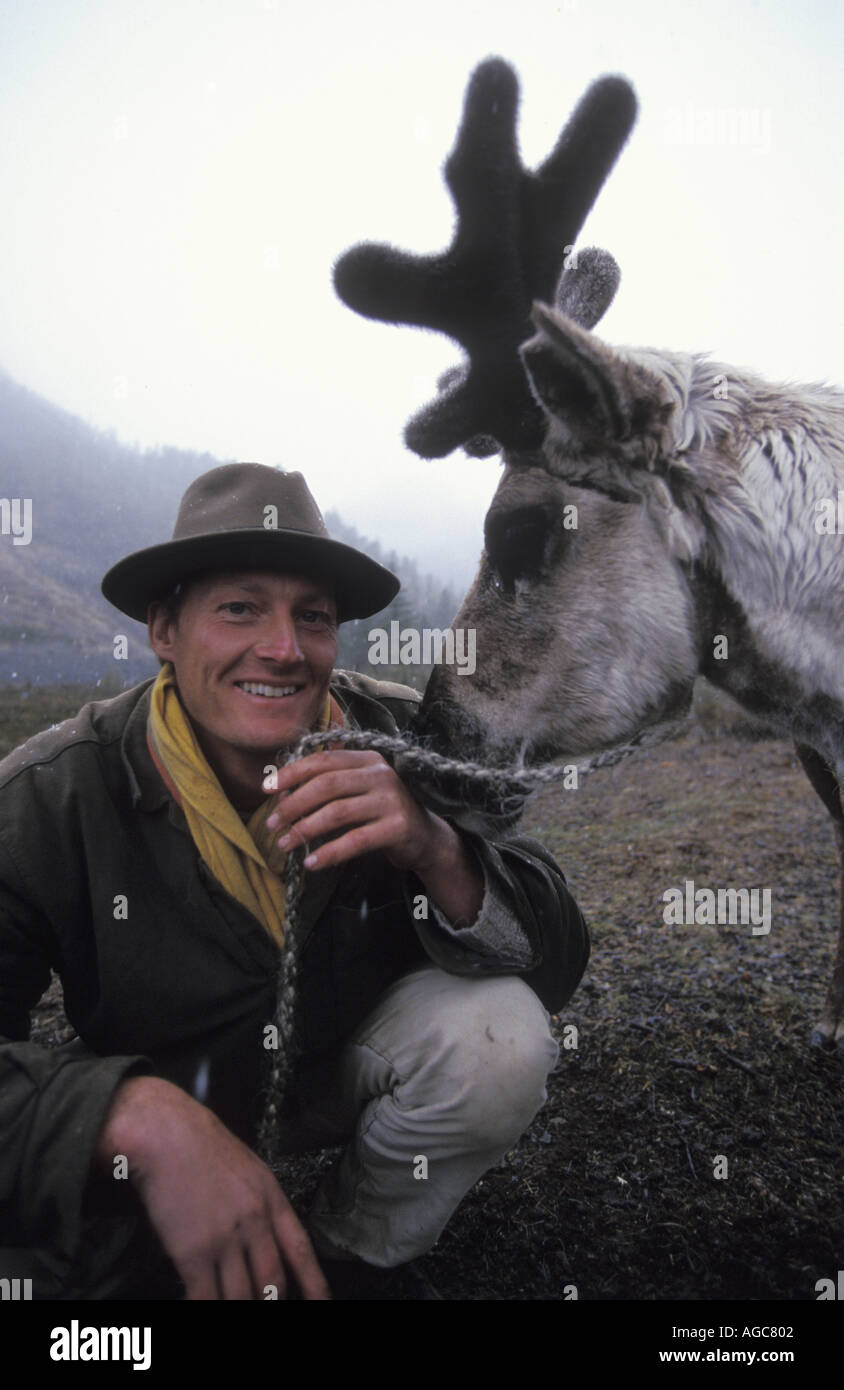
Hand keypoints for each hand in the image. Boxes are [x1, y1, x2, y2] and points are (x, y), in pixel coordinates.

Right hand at [93, 1076, 330, 1300]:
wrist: (165, 1132)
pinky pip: (206, 1298)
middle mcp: (254, 1221)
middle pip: (273, 1283)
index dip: (314, 1283)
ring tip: (231, 1306)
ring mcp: (225, 1239)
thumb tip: (262, 1239)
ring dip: (239, 1307)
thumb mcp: (247, 1167)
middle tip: (264, 1307)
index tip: (322, 1303)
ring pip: (242, 1297)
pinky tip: (201, 1305)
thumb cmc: (199, 1145)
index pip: (300, 1250)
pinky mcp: (193, 1252)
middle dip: (270, 1303)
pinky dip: (206, 1308)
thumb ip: (259, 1203)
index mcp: (271, 1198)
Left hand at [265, 749, 443, 874]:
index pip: (323, 761)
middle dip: (293, 805)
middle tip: (272, 824)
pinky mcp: (398, 827)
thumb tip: (281, 795)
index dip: (292, 773)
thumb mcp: (357, 792)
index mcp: (368, 760)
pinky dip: (330, 853)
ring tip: (285, 845)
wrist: (425, 838)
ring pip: (338, 812)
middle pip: (327, 785)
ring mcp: (391, 800)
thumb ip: (327, 787)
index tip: (267, 789)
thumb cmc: (380, 814)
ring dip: (305, 830)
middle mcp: (381, 774)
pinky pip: (356, 840)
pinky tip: (311, 863)